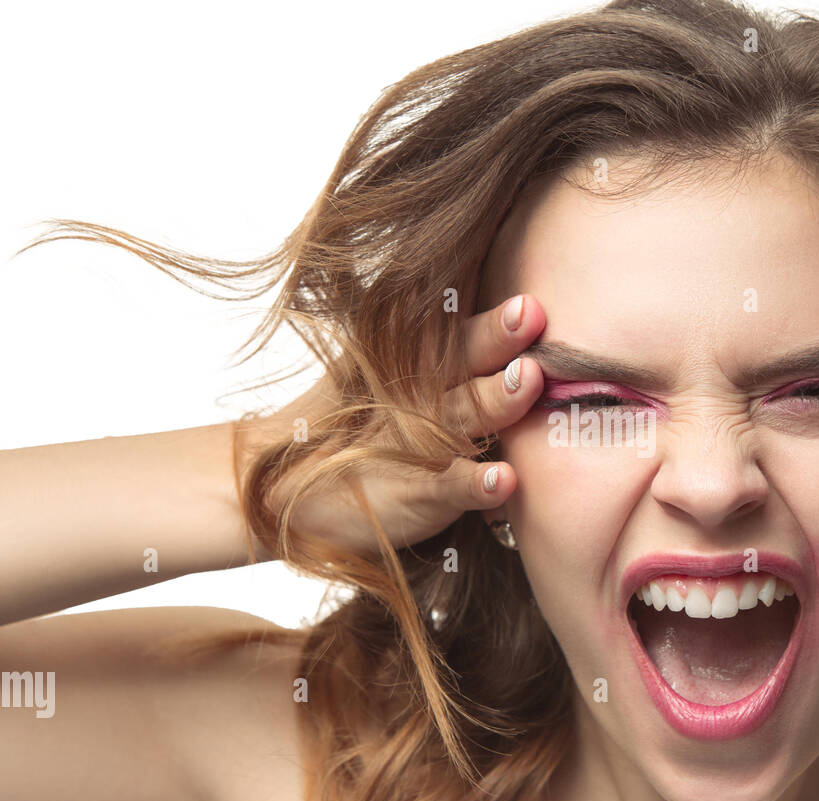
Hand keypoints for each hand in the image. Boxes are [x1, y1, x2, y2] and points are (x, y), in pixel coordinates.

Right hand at [236, 294, 544, 557]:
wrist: (289, 489)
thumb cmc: (364, 428)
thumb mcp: (396, 377)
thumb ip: (451, 347)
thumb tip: (513, 307)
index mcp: (424, 364)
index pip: (462, 329)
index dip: (494, 310)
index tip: (529, 291)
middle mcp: (422, 395)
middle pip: (463, 358)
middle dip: (496, 336)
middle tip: (530, 313)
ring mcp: (418, 442)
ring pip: (465, 414)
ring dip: (498, 398)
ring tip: (528, 379)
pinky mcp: (414, 491)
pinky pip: (450, 485)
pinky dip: (477, 484)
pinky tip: (504, 479)